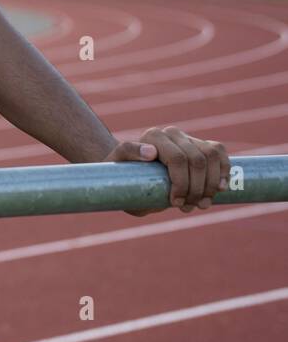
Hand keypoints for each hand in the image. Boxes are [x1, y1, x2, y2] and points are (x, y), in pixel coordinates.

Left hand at [106, 126, 229, 216]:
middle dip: (196, 189)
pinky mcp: (201, 145)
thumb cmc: (123, 173)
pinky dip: (224, 172)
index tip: (175, 203)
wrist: (132, 173)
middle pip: (196, 160)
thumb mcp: (117, 166)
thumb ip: (128, 154)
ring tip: (201, 204)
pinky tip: (219, 189)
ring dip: (211, 185)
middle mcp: (171, 134)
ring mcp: (188, 138)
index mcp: (152, 136)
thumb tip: (150, 152)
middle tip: (187, 208)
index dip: (182, 183)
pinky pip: (220, 154)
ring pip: (211, 157)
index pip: (177, 159)